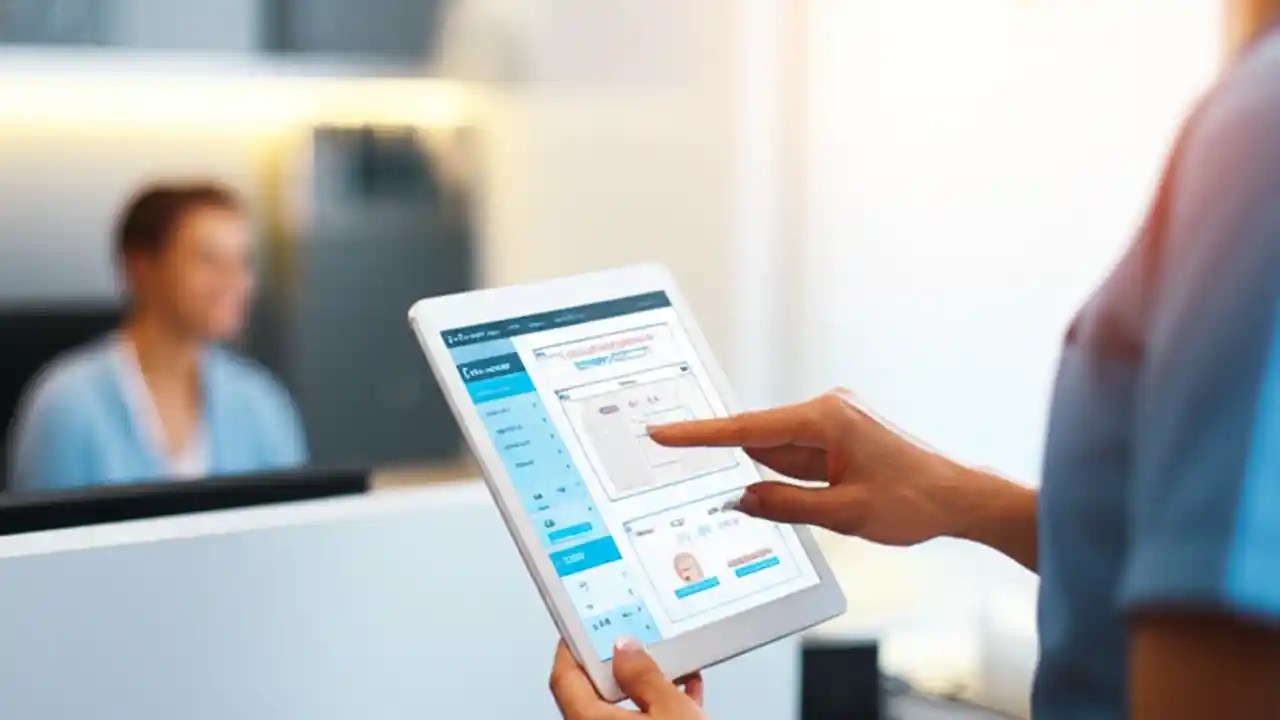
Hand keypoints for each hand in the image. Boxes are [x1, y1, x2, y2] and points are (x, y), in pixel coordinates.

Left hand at [549, 639, 705, 719]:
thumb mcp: (671, 710)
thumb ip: (645, 675)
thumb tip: (625, 649)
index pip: (563, 677)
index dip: (572, 648)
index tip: (583, 628)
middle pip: (592, 695)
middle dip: (616, 668)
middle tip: (631, 643)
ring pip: (619, 716)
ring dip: (641, 690)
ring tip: (669, 668)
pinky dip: (656, 712)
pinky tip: (685, 696)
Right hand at [649, 388, 972, 545]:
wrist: (961, 498)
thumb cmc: (915, 501)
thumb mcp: (845, 514)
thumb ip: (784, 505)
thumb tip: (740, 499)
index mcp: (826, 418)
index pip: (747, 427)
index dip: (700, 434)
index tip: (664, 432)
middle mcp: (827, 410)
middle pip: (761, 439)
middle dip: (740, 465)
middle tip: (714, 477)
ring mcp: (833, 423)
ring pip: (779, 451)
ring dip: (774, 476)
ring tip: (807, 498)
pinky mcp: (839, 438)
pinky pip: (798, 457)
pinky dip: (788, 477)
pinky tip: (799, 497)